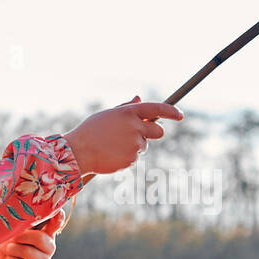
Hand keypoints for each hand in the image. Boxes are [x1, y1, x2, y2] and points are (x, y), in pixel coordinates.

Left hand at [0, 209, 65, 258]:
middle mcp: (50, 247)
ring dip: (11, 249)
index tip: (59, 211)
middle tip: (12, 238)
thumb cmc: (14, 243)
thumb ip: (22, 224)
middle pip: (39, 238)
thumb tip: (19, 222)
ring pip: (25, 251)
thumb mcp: (17, 231)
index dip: (58, 218)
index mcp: (47, 233)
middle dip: (20, 237)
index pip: (56, 223)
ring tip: (10, 250)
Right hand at [61, 94, 183, 175]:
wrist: (78, 152)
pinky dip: (126, 156)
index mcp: (128, 113)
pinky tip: (112, 154)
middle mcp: (134, 127)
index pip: (156, 109)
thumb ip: (127, 107)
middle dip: (152, 134)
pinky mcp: (131, 159)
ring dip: (134, 146)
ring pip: (143, 146)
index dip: (171, 111)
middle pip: (158, 132)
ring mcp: (134, 145)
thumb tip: (139, 98)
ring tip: (113, 145)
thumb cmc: (91, 131)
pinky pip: (135, 157)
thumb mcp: (108, 115)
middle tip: (136, 135)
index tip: (180, 115)